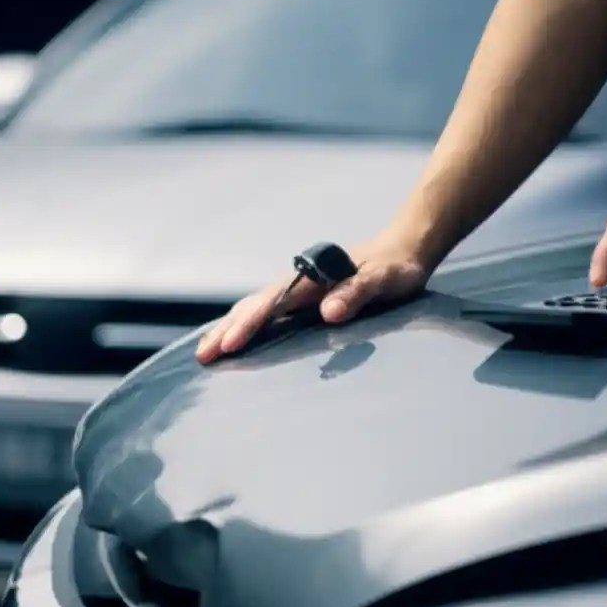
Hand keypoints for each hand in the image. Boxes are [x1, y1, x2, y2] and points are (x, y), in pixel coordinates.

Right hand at [195, 233, 432, 363]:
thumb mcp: (383, 279)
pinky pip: (270, 313)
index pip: (271, 302)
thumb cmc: (394, 267)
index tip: (229, 344)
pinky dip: (247, 325)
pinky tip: (238, 340)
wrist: (404, 250)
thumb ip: (357, 292)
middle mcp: (300, 285)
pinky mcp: (308, 301)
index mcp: (311, 279)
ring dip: (231, 328)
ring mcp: (301, 293)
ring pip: (257, 308)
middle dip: (226, 330)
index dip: (248, 324)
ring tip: (206, 351)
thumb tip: (328, 312)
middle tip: (202, 356)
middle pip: (253, 306)